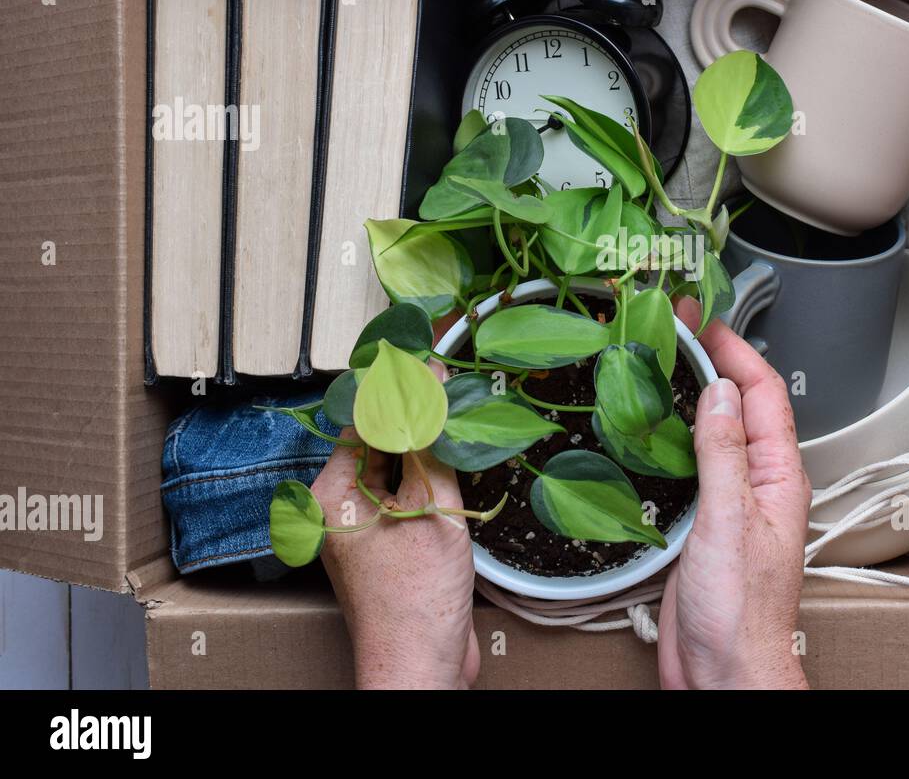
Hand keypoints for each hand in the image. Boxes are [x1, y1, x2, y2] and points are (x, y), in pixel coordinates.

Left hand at [311, 362, 478, 689]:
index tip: (432, 357)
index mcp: (330, 492)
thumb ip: (429, 438)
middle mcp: (338, 507)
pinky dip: (432, 479)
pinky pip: (407, 497)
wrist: (422, 665)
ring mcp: (362, 528)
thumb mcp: (429, 503)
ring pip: (397, 469)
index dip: (401, 386)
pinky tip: (462, 464)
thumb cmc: (415, 598)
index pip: (365, 418)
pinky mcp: (387, 545)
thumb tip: (429, 379)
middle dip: (418, 416)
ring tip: (465, 421)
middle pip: (380, 441)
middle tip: (457, 387)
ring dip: (429, 447)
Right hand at [658, 297, 811, 688]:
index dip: (734, 348)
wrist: (725, 673)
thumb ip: (725, 454)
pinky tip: (647, 428)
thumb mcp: (731, 522)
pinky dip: (670, 434)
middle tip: (674, 327)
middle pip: (738, 403)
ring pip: (712, 430)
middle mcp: (759, 483)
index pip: (763, 391)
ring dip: (688, 393)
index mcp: (779, 476)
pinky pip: (690, 463)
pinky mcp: (703, 521)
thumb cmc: (743, 615)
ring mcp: (730, 500)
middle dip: (710, 360)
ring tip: (657, 361)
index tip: (701, 317)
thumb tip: (719, 393)